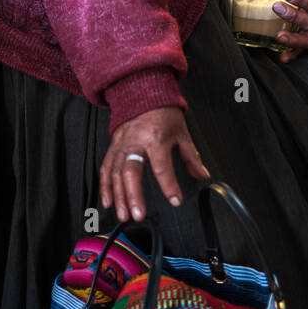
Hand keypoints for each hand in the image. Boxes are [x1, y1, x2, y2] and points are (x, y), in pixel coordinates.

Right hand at [100, 106, 209, 222]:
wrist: (143, 94)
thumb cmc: (163, 113)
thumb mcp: (182, 133)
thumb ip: (191, 157)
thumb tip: (202, 175)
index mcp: (156, 138)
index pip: (162, 166)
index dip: (169, 186)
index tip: (175, 200)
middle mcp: (136, 142)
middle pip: (131, 171)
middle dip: (133, 196)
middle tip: (138, 215)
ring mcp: (121, 145)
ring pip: (116, 173)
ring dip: (118, 196)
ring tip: (123, 215)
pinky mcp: (113, 147)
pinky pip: (106, 168)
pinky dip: (105, 186)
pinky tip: (108, 201)